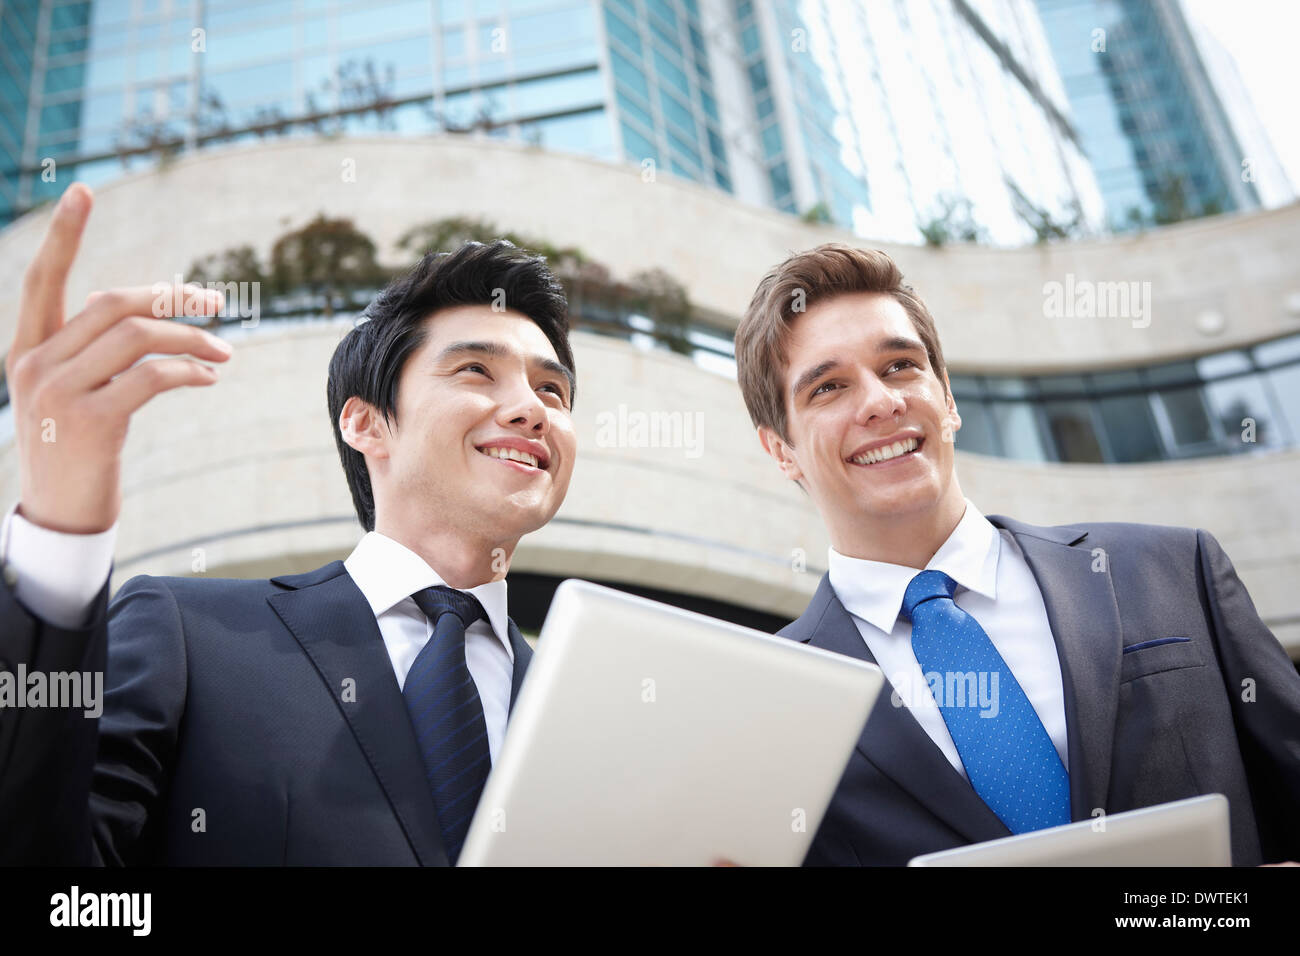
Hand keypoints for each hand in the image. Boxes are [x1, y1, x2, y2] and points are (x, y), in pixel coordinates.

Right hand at [5, 183, 231, 533]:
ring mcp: (58, 393)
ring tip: (225, 350)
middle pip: (113, 302)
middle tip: (216, 304)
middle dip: (172, 297)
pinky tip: (211, 378)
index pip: (42, 279)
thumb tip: (147, 317)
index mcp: (25, 349)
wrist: (60, 517)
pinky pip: (152, 377)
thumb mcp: (71, 394)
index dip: (63, 234)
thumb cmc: (76, 452)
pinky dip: (191, 371)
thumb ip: (92, 353)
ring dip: (193, 338)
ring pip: (138, 337)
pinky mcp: (90, 423)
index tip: (82, 191)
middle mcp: (34, 364)